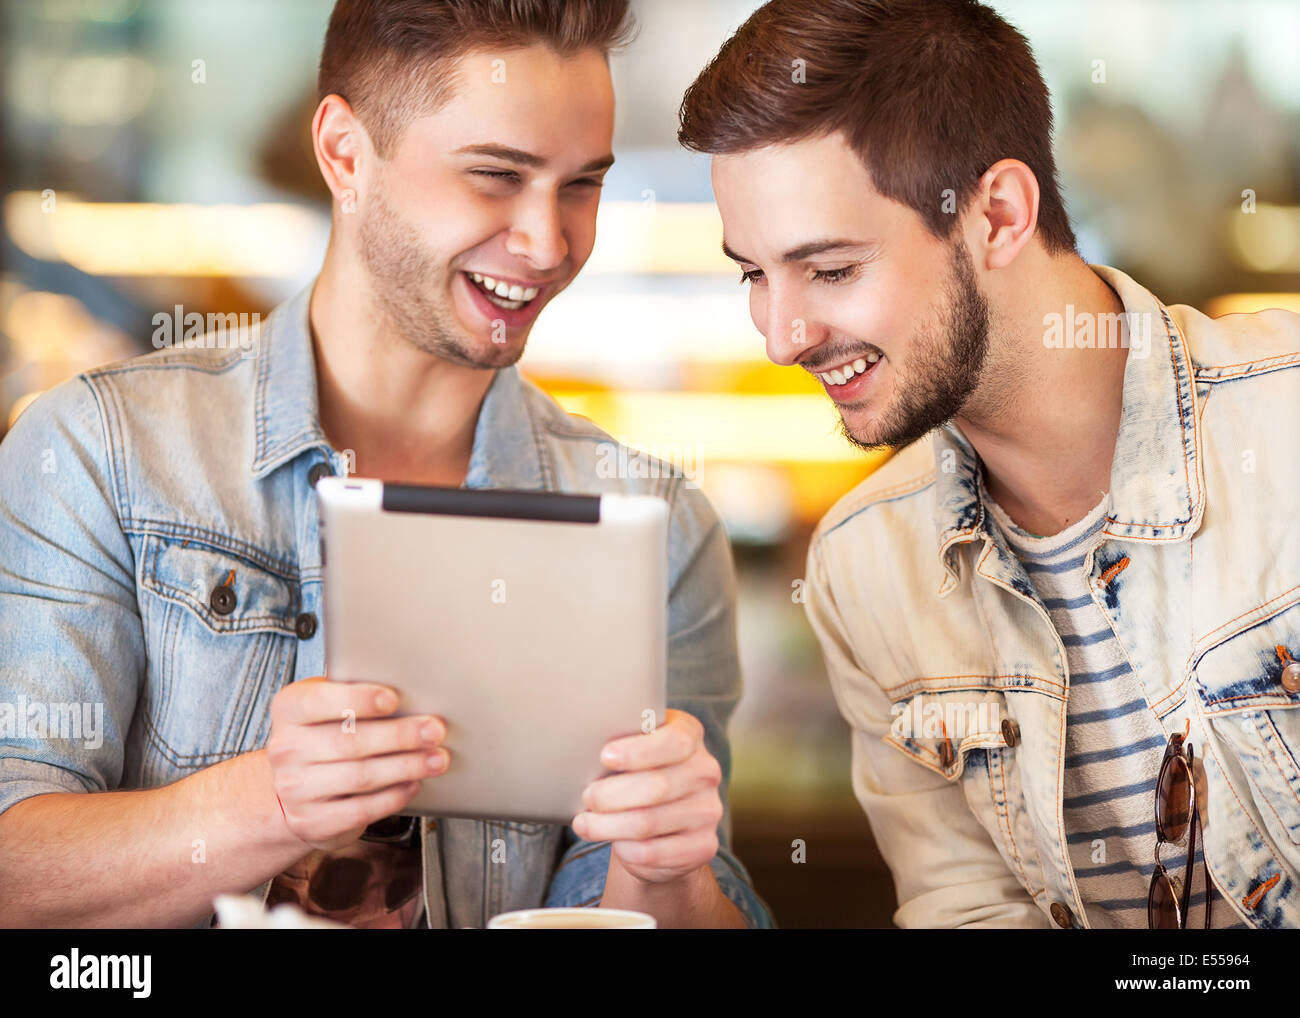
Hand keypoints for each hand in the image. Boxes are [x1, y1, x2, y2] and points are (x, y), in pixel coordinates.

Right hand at [265, 676, 449, 850]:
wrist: (295, 789)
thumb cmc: (324, 736)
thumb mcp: (329, 707)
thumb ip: (357, 695)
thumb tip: (413, 691)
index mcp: (289, 709)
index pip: (318, 701)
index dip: (358, 699)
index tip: (393, 699)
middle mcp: (286, 749)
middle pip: (349, 741)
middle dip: (400, 735)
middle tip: (434, 730)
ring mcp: (296, 789)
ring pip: (360, 776)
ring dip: (406, 766)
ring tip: (436, 758)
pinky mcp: (313, 821)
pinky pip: (361, 810)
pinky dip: (393, 796)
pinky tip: (413, 784)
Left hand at [572, 709, 723, 884]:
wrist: (663, 821)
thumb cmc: (638, 773)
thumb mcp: (634, 749)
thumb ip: (620, 742)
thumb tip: (582, 748)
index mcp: (690, 735)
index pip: (673, 742)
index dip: (637, 751)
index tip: (605, 757)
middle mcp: (706, 771)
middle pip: (657, 786)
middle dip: (611, 794)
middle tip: (586, 797)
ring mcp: (708, 810)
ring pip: (649, 822)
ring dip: (608, 825)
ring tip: (584, 822)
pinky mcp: (703, 845)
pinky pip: (654, 852)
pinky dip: (625, 848)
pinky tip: (611, 842)